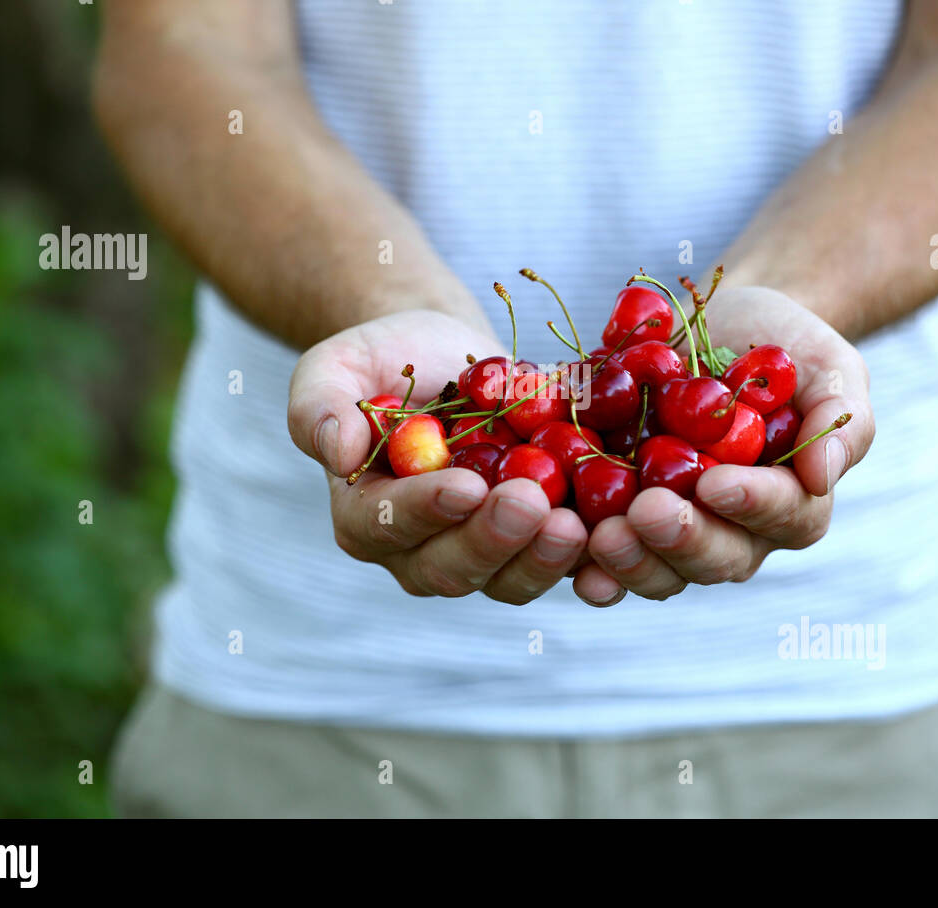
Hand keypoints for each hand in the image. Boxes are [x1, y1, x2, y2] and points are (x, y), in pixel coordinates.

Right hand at [287, 310, 589, 604]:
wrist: (449, 358)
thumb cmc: (384, 359)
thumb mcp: (335, 366)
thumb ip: (319, 407)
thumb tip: (336, 450)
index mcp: (365, 516)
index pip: (387, 526)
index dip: (428, 511)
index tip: (467, 485)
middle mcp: (421, 551)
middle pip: (452, 568)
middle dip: (496, 540)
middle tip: (535, 503)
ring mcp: (484, 553)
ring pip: (510, 578)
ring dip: (544, 559)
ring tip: (579, 525)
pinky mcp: (536, 542)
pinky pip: (563, 565)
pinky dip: (592, 559)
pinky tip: (618, 537)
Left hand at [571, 286, 874, 604]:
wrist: (712, 326)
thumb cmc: (781, 345)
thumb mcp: (827, 366)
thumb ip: (840, 418)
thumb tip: (823, 475)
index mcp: (792, 502)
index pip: (785, 517)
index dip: (753, 506)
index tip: (717, 482)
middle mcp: (735, 531)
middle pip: (718, 559)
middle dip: (682, 540)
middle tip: (649, 512)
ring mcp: (674, 532)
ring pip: (660, 571)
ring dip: (631, 561)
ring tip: (603, 534)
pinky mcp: (620, 519)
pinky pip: (603, 557)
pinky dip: (582, 560)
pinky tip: (564, 547)